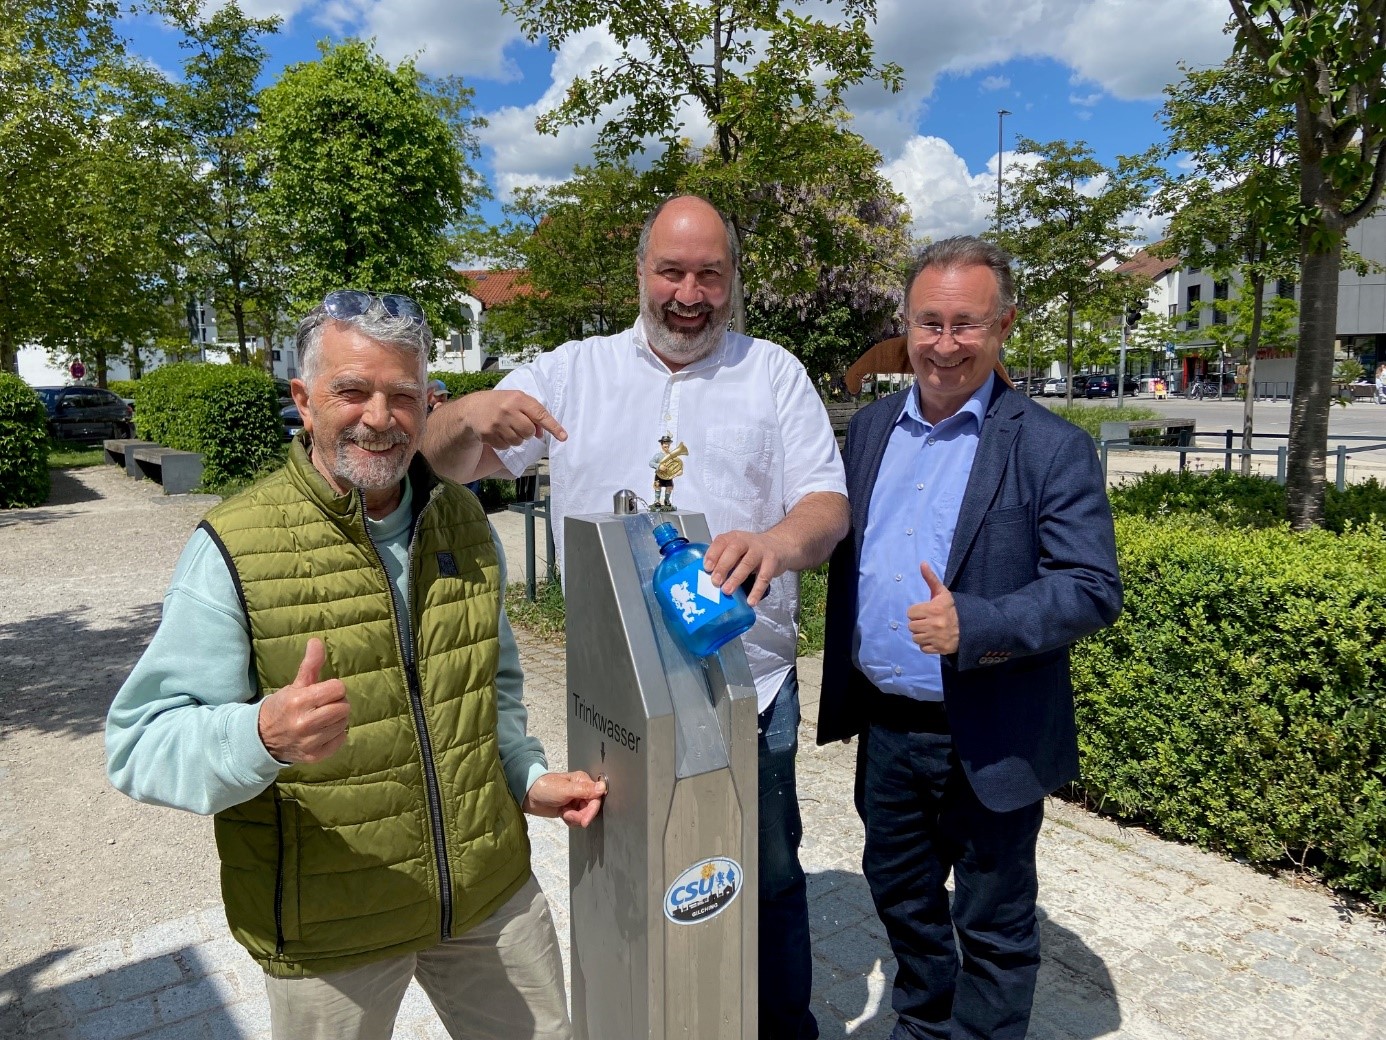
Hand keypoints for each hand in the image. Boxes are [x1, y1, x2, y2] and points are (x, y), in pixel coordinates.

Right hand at [256, 638, 350, 763]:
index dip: (333, 688)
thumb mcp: (295, 685)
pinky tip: (323, 731)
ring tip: (322, 717)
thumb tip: (317, 641)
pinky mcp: (314, 756)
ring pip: (344, 724)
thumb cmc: (283, 707)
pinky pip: (341, 740)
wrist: (262, 738)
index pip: (337, 689)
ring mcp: (309, 742)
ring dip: (337, 719)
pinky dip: (336, 735)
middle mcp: (304, 724)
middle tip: (325, 704)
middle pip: (343, 708)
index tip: (324, 691)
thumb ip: (310, 664)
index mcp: (298, 702)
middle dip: (337, 703)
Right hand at [462, 389, 565, 449]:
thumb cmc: (501, 403)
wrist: (473, 408)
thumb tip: (542, 433)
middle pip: (529, 432)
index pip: (540, 414)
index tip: (564, 437)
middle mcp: (507, 410)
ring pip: (518, 442)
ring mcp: (496, 423)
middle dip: (527, 432)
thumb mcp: (517, 401)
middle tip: (518, 424)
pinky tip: (498, 433)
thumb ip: (533, 414)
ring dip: (516, 438)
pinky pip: (506, 447)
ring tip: (507, 427)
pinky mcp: (488, 435)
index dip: (553, 427)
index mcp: (518, 399)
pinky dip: (505, 443)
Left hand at [522, 771, 607, 827]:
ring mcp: (575, 801)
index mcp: (583, 781)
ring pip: (584, 815)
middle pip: (591, 808)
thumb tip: (603, 787)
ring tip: (564, 814)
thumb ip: (584, 790)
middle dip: (581, 815)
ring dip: (575, 818)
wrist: (528, 796)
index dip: (592, 809)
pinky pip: (577, 819)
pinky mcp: (569, 810)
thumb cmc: (546, 788)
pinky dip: (571, 821)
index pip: (596, 797)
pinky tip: (563, 816)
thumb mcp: (565, 790)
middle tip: (568, 816)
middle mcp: (582, 791)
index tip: (585, 820)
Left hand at [703, 529, 788, 606]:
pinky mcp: (772, 562)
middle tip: (715, 582)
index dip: (713, 554)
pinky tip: (751, 601)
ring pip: (748, 563)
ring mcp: (760, 551)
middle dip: (723, 566)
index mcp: (734, 537)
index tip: (706, 568)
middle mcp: (747, 541)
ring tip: (727, 591)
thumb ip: (724, 559)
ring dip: (736, 578)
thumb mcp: (737, 549)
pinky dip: (757, 590)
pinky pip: (764, 577)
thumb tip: (707, 580)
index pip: (721, 541)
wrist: (780, 546)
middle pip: (734, 550)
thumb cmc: (751, 551)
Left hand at [906, 562, 959, 654]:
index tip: (924, 612)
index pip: (910, 613)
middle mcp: (934, 624)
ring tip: (929, 630)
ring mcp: (937, 637)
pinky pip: (923, 648)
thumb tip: (922, 563)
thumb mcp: (943, 593)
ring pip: (915, 638)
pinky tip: (933, 638)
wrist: (971, 626)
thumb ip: (931, 579)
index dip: (916, 612)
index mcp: (934, 609)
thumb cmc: (953, 608)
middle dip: (918, 623)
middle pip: (911, 626)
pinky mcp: (939, 649)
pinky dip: (926, 645)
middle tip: (927, 621)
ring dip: (921, 634)